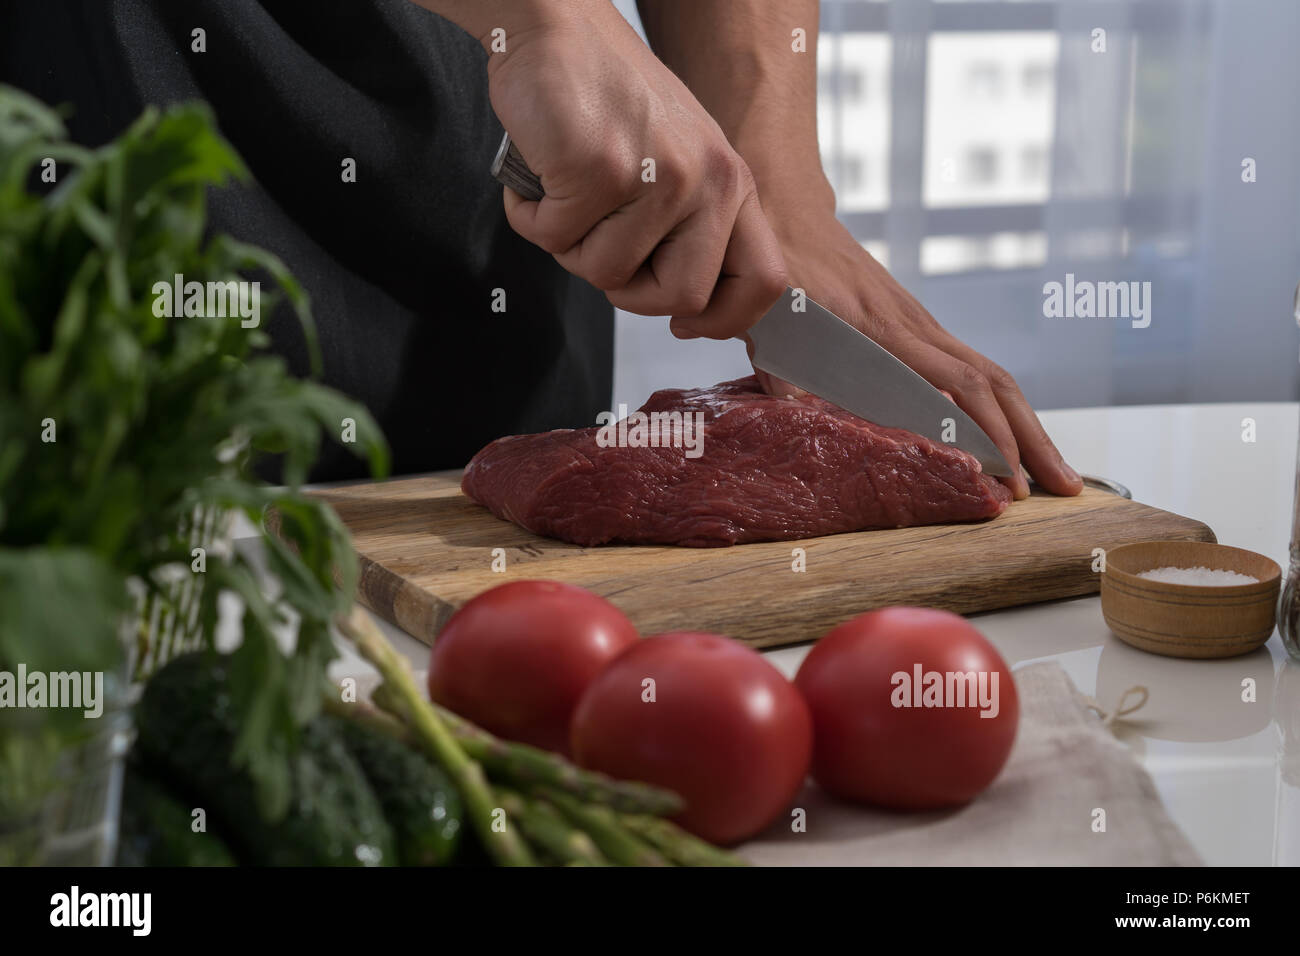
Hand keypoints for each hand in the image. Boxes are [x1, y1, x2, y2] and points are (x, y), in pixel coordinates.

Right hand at [484, 2, 785, 337]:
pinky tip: (539, 170)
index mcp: (733, 182)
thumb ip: (690, 226)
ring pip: (605, 274)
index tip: (681, 322)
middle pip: (680, 298)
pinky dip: (530, 216)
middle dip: (627, 291)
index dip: (723, 319)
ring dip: (567, 244)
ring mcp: (658, 176)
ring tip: (564, 188)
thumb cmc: (605, 96)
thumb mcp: (677, 161)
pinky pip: (554, 239)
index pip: (764, 282)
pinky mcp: (600, 170)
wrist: (555, 24)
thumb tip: (685, 308)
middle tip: (597, 245)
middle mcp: (709, 179)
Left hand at [752, 205, 1082, 499]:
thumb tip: (796, 416)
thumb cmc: (779, 274)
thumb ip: (782, 371)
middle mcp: (917, 329)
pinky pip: (974, 369)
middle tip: (1061, 488)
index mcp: (886, 333)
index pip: (959, 386)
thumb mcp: (772, 323)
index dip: (987, 433)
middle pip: (996, 385)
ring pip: (994, 378)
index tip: (1006, 477)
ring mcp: (923, 326)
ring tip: (1054, 473)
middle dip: (1032, 439)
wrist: (791, 214)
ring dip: (1028, 427)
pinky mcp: (919, 327)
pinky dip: (1002, 408)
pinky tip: (1012, 439)